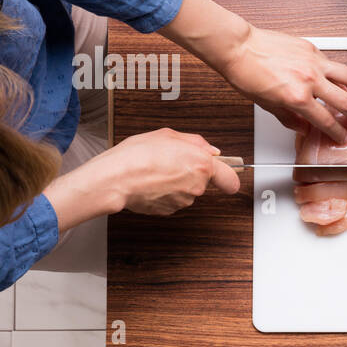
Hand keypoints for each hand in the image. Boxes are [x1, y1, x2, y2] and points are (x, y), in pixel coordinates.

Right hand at [102, 128, 241, 214]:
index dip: (228, 176)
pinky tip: (151, 182)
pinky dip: (164, 192)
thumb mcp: (168, 135)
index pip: (230, 179)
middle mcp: (197, 186)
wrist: (116, 178)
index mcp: (202, 165)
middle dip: (191, 172)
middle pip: (203, 181)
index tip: (226, 174)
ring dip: (176, 182)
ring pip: (187, 190)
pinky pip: (172, 199)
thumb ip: (195, 142)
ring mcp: (184, 200)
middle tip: (172, 161)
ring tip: (156, 170)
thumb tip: (210, 150)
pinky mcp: (169, 210)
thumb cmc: (137, 155)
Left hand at [216, 25, 346, 142]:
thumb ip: (290, 118)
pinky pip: (332, 62)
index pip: (327, 121)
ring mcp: (313, 62)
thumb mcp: (266, 105)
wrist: (238, 47)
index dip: (337, 132)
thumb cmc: (246, 73)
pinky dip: (338, 72)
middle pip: (345, 101)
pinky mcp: (311, 48)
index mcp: (297, 98)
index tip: (341, 135)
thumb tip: (303, 127)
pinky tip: (336, 77)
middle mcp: (309, 80)